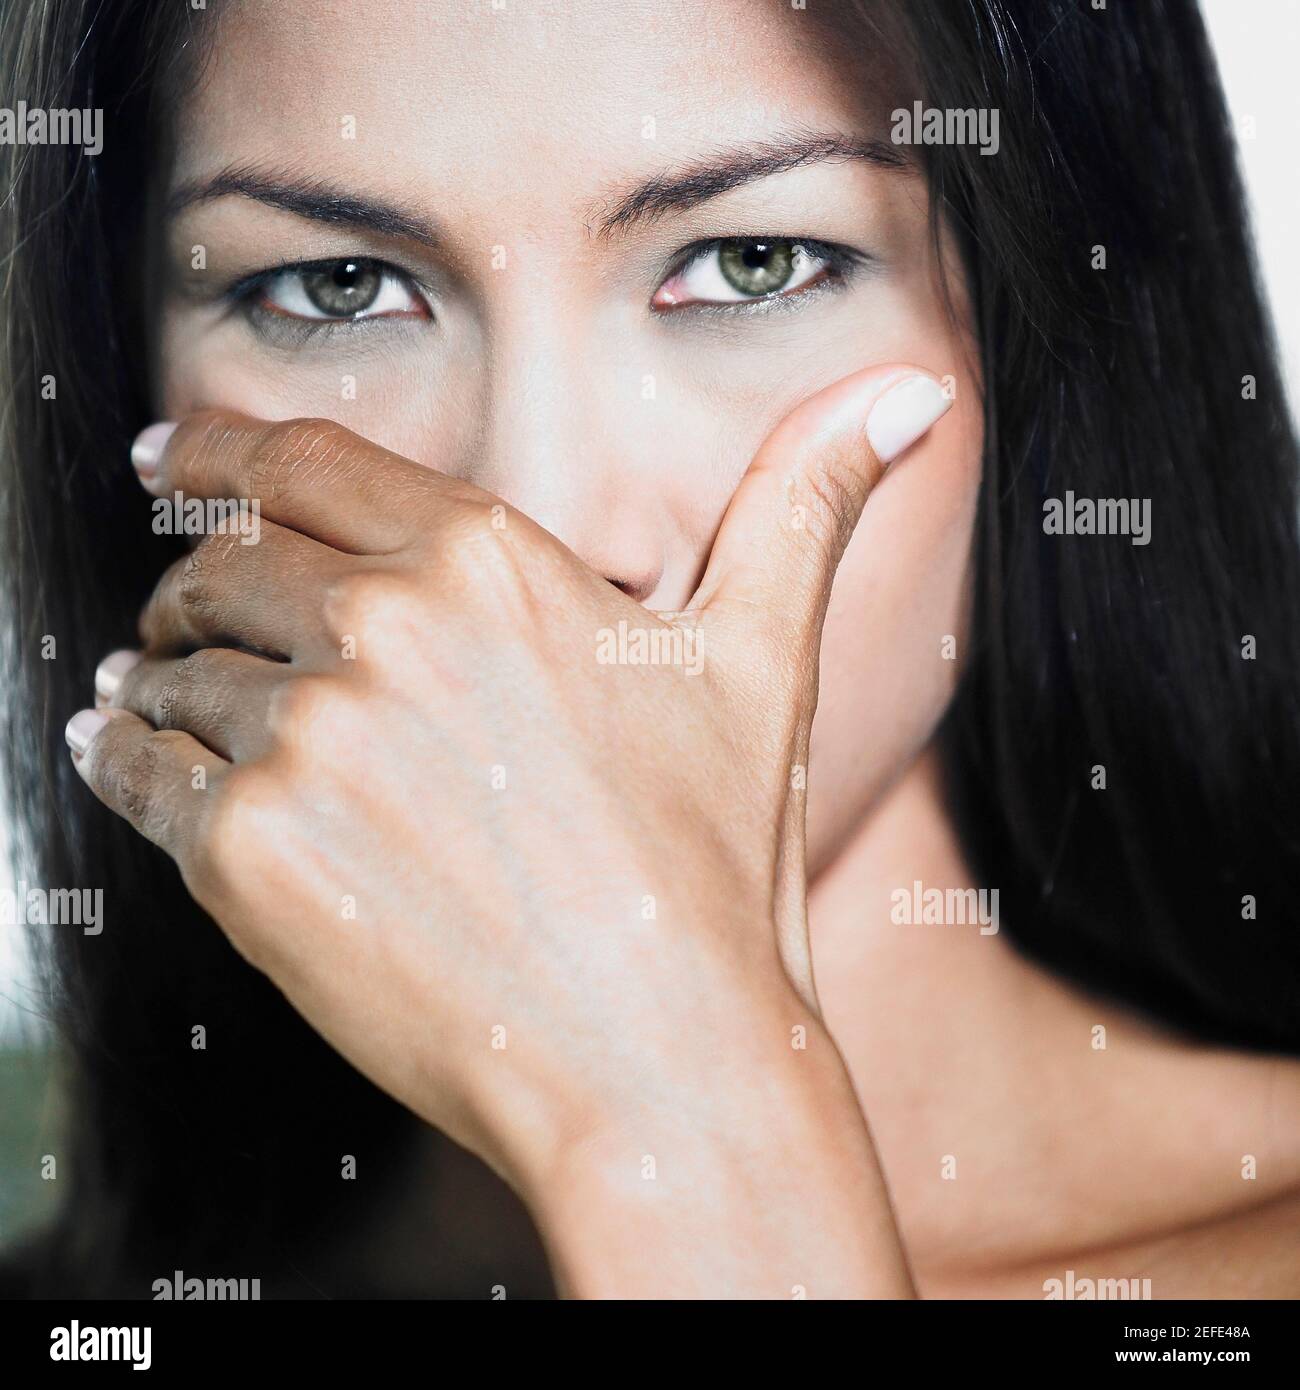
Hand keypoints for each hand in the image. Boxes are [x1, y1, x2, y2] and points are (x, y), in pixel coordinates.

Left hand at [69, 366, 948, 1293]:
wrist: (659, 1059)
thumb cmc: (711, 868)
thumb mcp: (762, 662)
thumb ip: (807, 505)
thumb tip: (911, 397)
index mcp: (490, 561)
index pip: (307, 465)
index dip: (220, 447)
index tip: (169, 447)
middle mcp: (385, 629)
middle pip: (224, 566)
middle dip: (197, 582)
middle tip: (190, 613)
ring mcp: (310, 741)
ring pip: (174, 671)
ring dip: (164, 677)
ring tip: (163, 694)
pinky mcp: (252, 854)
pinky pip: (139, 773)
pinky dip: (124, 758)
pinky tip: (132, 754)